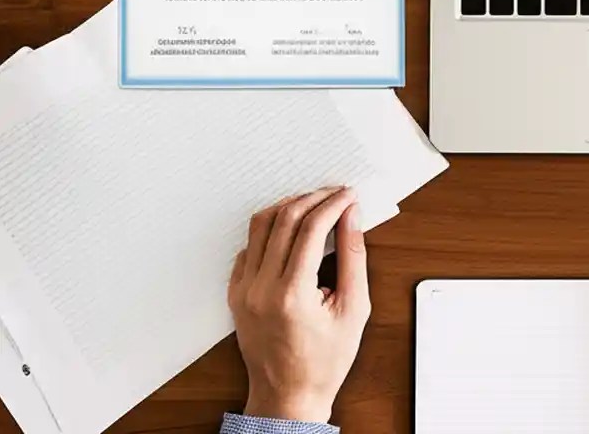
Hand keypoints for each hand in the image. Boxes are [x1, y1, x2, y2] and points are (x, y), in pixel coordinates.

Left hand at [228, 186, 371, 422]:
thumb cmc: (324, 361)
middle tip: (336, 194)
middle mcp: (260, 288)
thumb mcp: (353, 309)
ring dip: (289, 207)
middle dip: (314, 199)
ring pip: (260, 226)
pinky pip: (248, 247)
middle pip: (285, 219)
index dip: (334, 204)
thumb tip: (352, 218)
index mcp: (292, 294)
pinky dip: (270, 231)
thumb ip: (353, 258)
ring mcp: (243, 290)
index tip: (350, 195)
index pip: (312, 228)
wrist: (288, 395)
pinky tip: (290, 232)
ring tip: (314, 204)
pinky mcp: (235, 293)